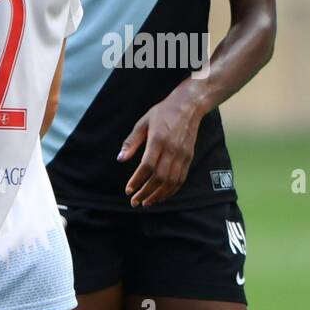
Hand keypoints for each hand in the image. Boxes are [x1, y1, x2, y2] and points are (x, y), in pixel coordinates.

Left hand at [118, 87, 204, 206]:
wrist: (188, 107)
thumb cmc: (163, 113)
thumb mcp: (142, 123)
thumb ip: (131, 142)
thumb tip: (120, 159)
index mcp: (158, 140)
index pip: (147, 166)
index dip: (137, 180)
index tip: (128, 190)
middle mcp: (172, 150)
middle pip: (159, 178)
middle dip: (146, 192)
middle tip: (135, 202)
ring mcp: (182, 155)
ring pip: (171, 181)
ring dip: (159, 195)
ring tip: (147, 203)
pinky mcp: (189, 158)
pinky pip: (181, 179)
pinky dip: (172, 190)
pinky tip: (162, 195)